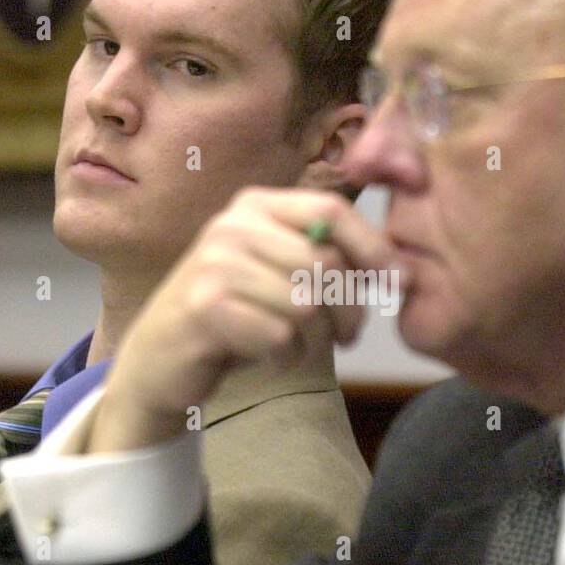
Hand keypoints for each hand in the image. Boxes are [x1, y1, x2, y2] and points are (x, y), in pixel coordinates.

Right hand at [88, 187, 400, 451]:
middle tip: (344, 338)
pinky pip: (279, 336)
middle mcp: (232, 225)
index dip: (372, 247)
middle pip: (326, 264)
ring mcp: (214, 263)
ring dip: (311, 340)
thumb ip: (332, 262)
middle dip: (347, 311)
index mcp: (255, 205)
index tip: (398, 282)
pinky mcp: (204, 306)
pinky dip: (282, 357)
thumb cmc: (235, 317)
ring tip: (288, 344)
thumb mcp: (281, 276)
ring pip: (306, 304)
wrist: (160, 359)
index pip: (331, 210)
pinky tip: (261, 355)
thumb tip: (404, 272)